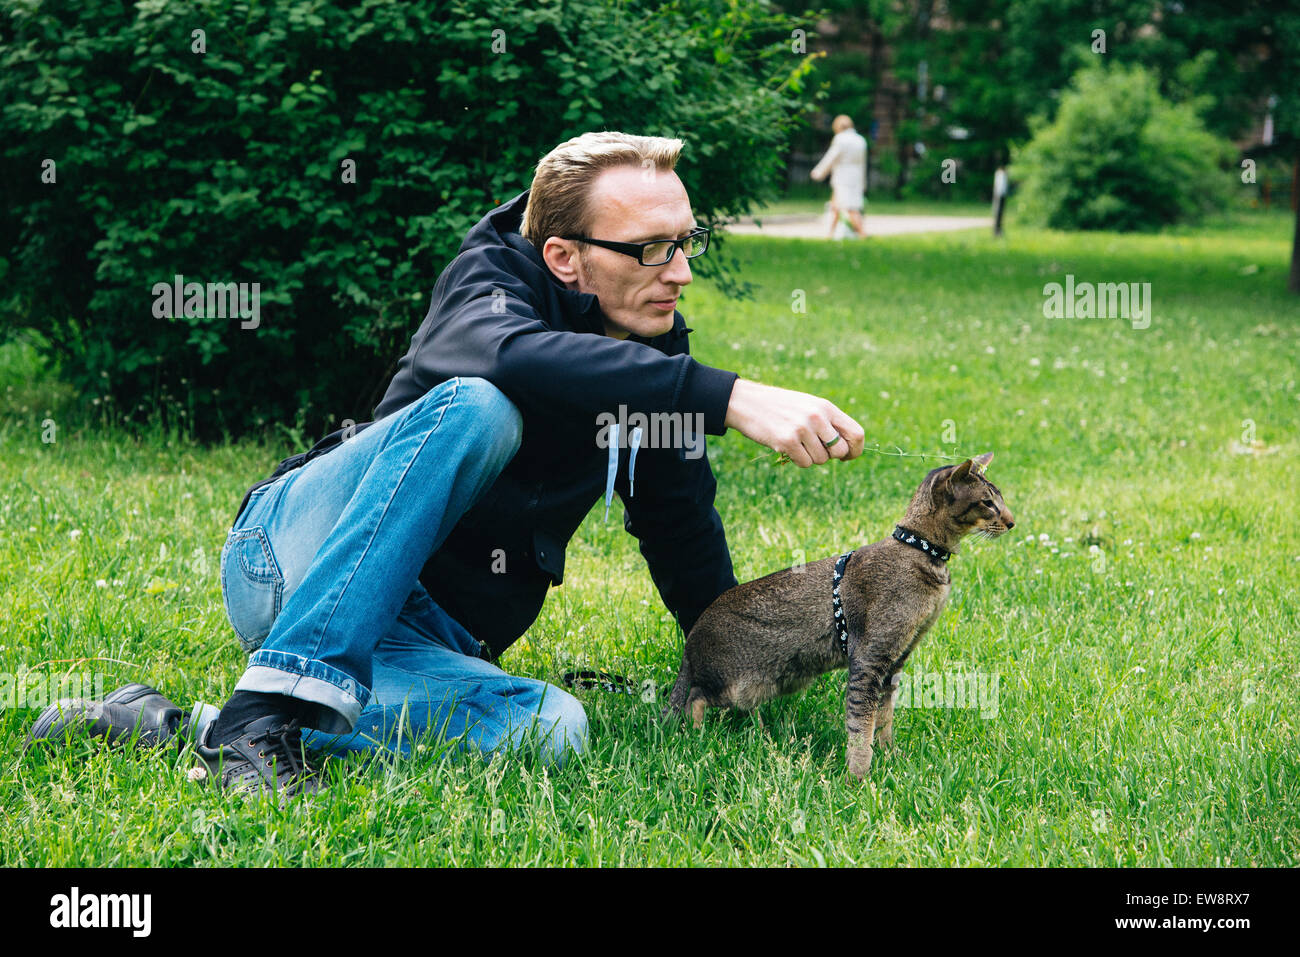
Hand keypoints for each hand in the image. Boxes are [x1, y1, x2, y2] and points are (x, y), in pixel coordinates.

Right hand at [724, 378, 865, 466]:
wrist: (746, 402)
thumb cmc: (780, 407)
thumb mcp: (808, 406)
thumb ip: (828, 423)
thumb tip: (846, 449)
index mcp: (826, 407)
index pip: (856, 433)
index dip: (855, 449)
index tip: (847, 456)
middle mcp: (817, 417)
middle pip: (840, 451)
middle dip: (831, 457)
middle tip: (817, 451)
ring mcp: (802, 429)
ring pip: (821, 460)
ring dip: (811, 458)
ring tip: (797, 444)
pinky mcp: (787, 441)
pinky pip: (805, 463)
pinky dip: (798, 460)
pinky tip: (787, 448)